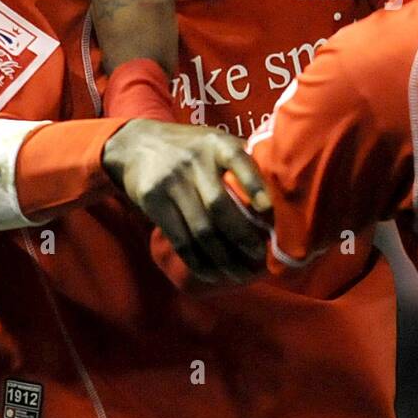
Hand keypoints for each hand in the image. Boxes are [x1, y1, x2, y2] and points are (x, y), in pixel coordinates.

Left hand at [91, 0, 185, 76]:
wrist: (140, 81)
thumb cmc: (148, 38)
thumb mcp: (160, 0)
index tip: (172, 3)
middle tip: (168, 15)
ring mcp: (110, 18)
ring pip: (147, 1)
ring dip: (160, 10)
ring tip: (163, 26)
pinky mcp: (119, 34)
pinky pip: (142, 16)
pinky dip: (154, 21)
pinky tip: (158, 33)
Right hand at [102, 120, 270, 283]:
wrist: (136, 144)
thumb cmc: (192, 149)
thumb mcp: (215, 142)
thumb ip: (243, 162)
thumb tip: (281, 199)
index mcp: (218, 144)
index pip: (239, 161)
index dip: (255, 185)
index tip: (268, 210)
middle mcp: (194, 160)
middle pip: (219, 206)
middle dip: (242, 238)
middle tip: (259, 259)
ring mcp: (171, 180)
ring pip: (201, 229)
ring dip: (222, 258)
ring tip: (240, 274)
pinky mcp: (153, 200)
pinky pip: (179, 239)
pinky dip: (198, 261)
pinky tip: (212, 273)